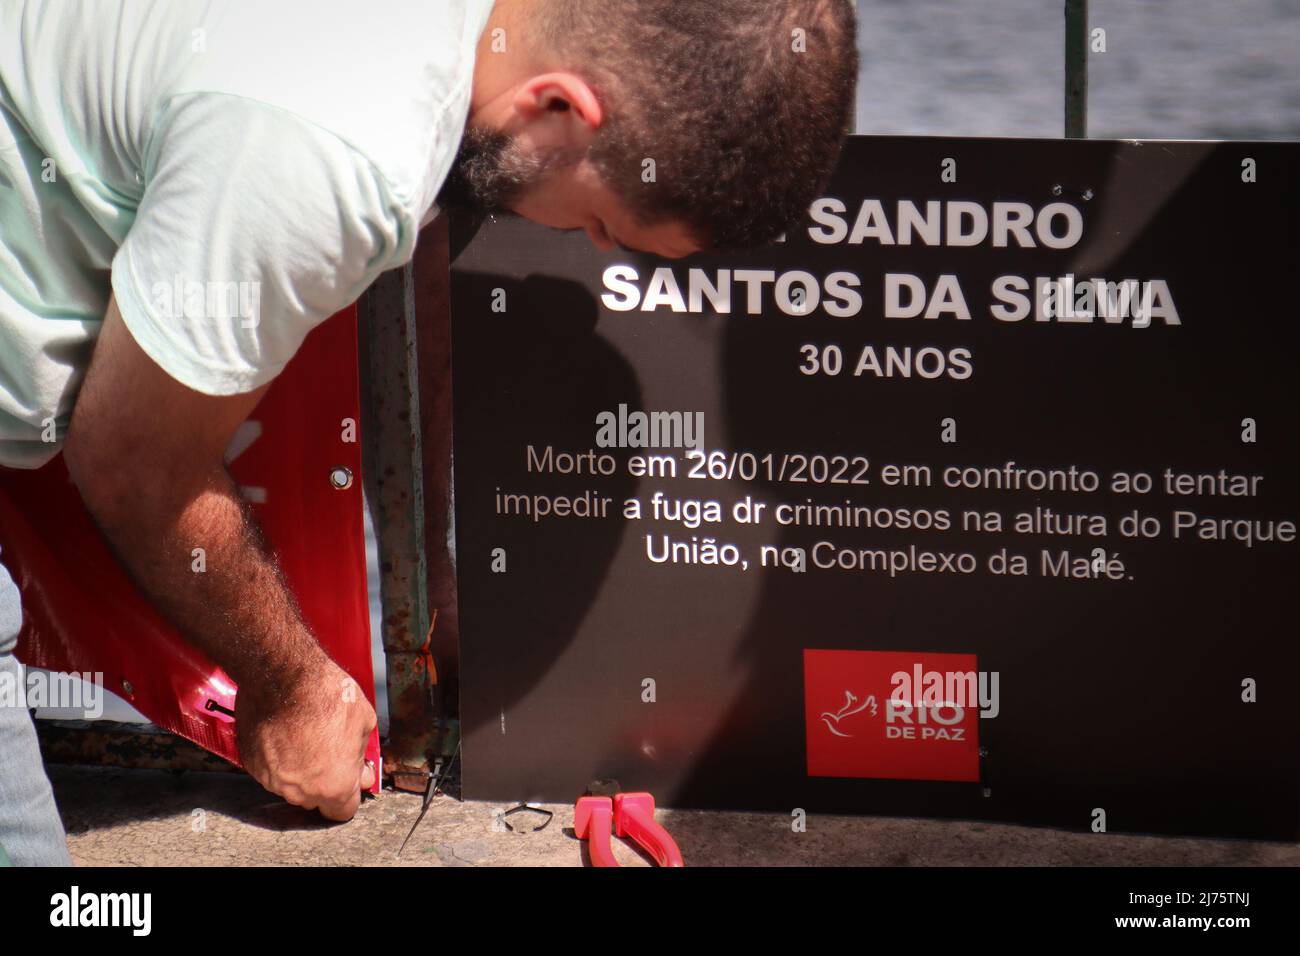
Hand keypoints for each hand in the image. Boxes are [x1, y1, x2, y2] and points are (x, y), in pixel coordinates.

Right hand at [235, 656, 376, 820]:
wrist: (282, 675)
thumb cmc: (327, 696)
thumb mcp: (364, 721)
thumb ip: (360, 753)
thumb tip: (359, 766)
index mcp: (334, 786)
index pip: (342, 811)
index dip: (350, 793)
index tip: (350, 776)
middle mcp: (300, 791)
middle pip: (316, 797)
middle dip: (325, 778)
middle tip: (330, 749)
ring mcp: (272, 780)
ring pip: (291, 783)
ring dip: (300, 767)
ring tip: (305, 734)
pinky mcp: (251, 764)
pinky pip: (270, 768)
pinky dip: (278, 756)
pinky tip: (285, 731)